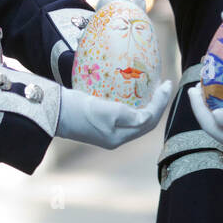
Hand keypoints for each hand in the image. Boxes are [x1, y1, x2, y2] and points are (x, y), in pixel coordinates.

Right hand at [57, 80, 171, 149]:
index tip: (166, 85)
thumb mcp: (108, 111)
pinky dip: (134, 104)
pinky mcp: (101, 123)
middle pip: (145, 122)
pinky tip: (135, 92)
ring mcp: (108, 131)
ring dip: (148, 104)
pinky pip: (125, 114)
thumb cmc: (80, 110)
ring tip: (154, 88)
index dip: (160, 103)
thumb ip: (129, 116)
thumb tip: (147, 116)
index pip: (148, 121)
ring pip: (136, 119)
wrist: (55, 111)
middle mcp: (116, 138)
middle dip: (158, 104)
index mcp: (119, 138)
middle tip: (165, 85)